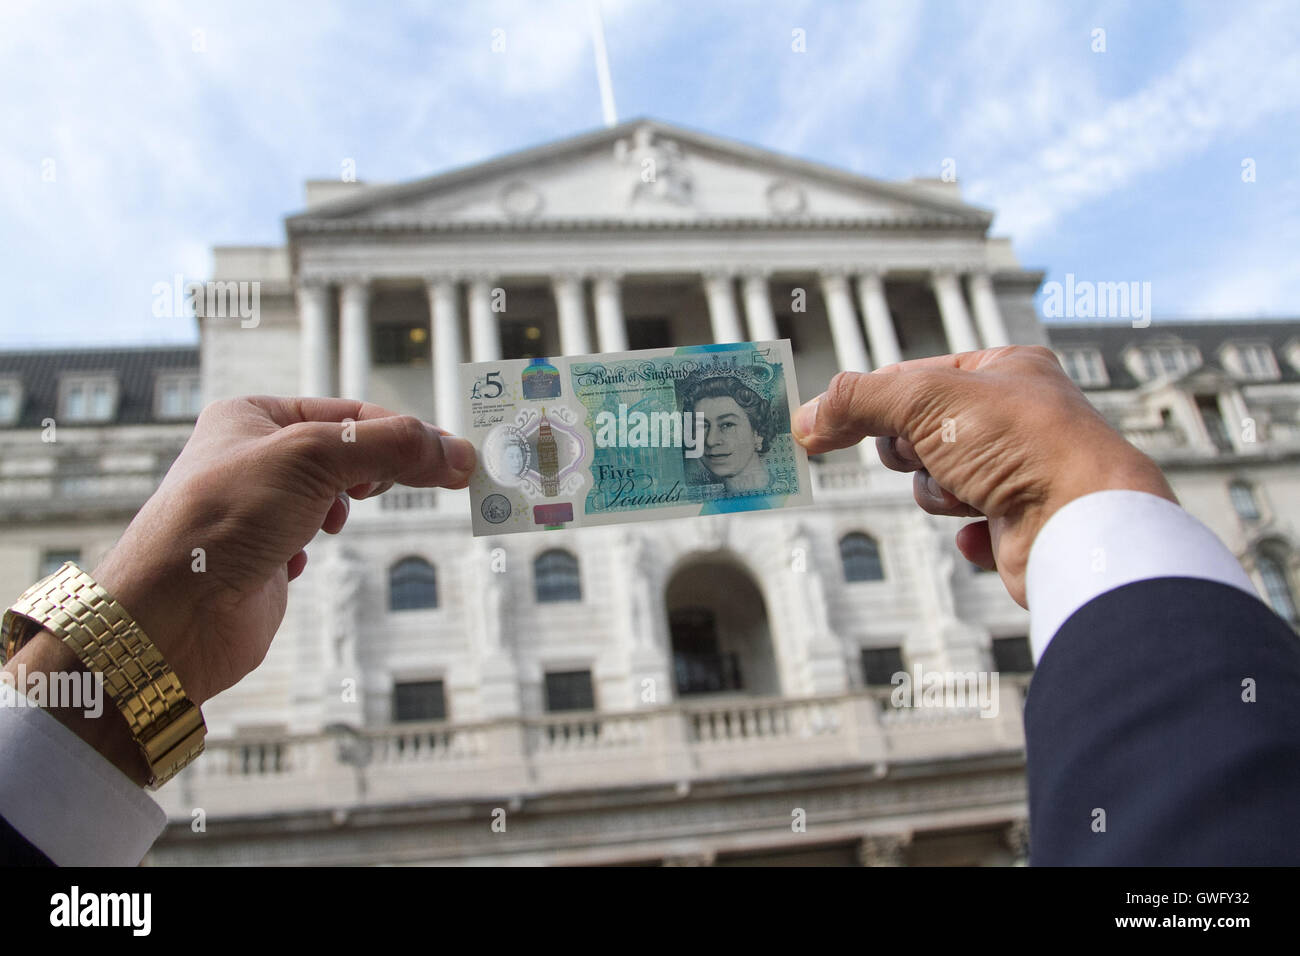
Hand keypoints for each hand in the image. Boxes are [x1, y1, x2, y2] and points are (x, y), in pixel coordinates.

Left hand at [89, 396, 475, 706]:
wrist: (175, 612)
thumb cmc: (224, 517)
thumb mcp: (315, 458)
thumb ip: (391, 448)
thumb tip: (457, 452)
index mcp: (253, 415)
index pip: (350, 412)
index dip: (404, 432)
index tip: (453, 456)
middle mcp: (253, 455)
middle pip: (346, 450)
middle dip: (383, 468)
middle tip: (436, 482)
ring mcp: (258, 507)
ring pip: (332, 494)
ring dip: (345, 505)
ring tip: (338, 519)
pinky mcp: (263, 553)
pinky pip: (312, 536)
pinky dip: (318, 543)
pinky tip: (301, 555)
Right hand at [792, 346, 1175, 606]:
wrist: (1081, 523)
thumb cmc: (1021, 443)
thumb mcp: (923, 399)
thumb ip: (858, 400)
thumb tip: (806, 418)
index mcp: (1003, 370)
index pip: (914, 376)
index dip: (871, 400)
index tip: (824, 424)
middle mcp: (1017, 416)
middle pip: (919, 432)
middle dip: (915, 451)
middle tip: (929, 451)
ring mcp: (1020, 470)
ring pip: (935, 481)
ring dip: (940, 491)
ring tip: (973, 492)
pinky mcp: (1019, 523)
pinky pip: (965, 525)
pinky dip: (966, 529)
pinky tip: (988, 525)